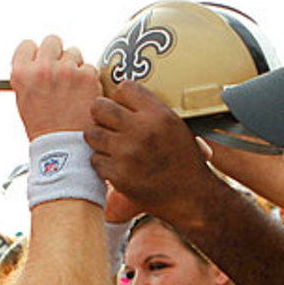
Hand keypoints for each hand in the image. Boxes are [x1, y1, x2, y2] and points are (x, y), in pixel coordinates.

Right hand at [11, 35, 100, 140]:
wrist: (64, 149)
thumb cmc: (44, 129)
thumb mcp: (25, 101)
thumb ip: (30, 78)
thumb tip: (37, 63)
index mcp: (22, 74)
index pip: (27, 45)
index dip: (36, 53)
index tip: (41, 59)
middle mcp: (42, 68)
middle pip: (52, 41)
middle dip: (58, 54)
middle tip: (61, 70)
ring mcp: (66, 71)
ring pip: (74, 53)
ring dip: (75, 67)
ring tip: (73, 89)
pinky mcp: (87, 77)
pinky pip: (89, 68)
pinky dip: (89, 80)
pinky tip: (84, 96)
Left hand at [87, 81, 218, 224]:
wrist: (191, 196)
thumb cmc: (184, 161)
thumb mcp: (176, 126)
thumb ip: (150, 110)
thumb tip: (121, 98)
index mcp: (158, 115)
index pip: (124, 88)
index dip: (121, 98)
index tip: (123, 107)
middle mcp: (141, 130)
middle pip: (99, 107)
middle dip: (101, 114)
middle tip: (108, 123)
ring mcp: (127, 153)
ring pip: (91, 133)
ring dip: (99, 138)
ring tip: (111, 144)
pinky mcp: (118, 175)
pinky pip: (95, 159)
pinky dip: (103, 161)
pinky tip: (116, 164)